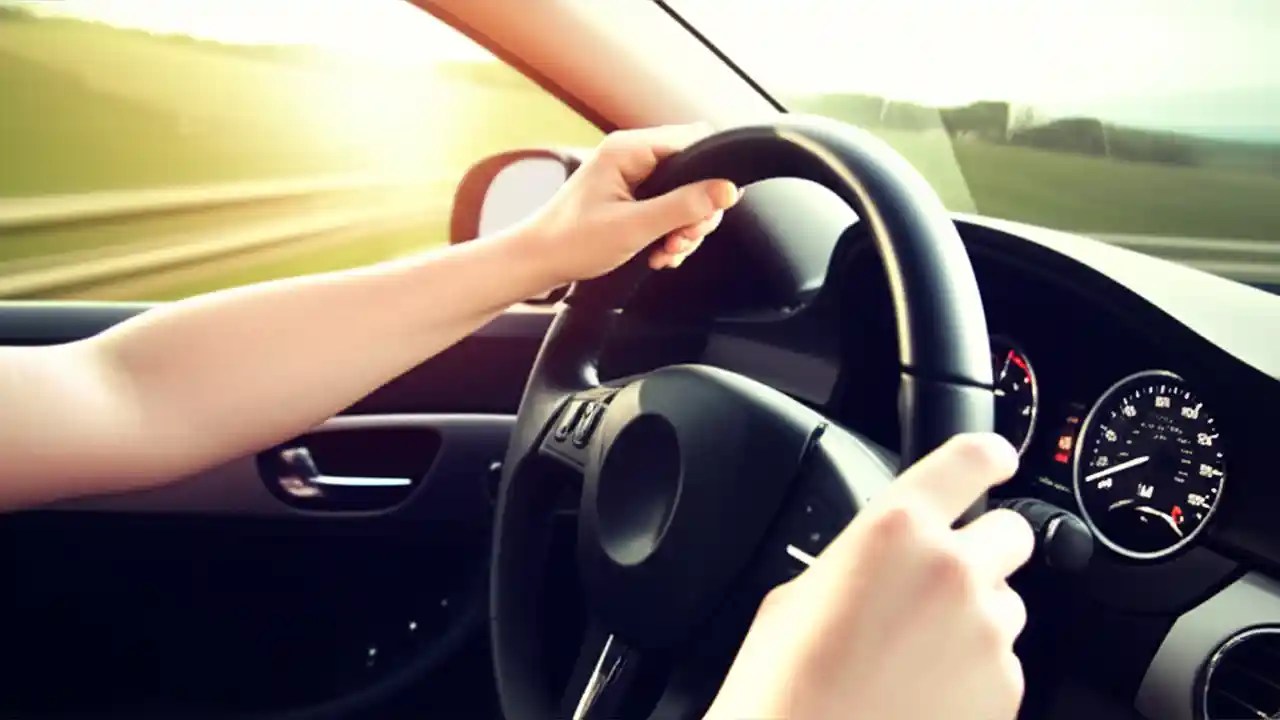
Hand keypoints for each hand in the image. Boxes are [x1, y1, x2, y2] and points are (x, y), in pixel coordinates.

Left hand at [519, 123, 740, 284]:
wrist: (538, 261)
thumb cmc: (571, 241)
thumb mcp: (633, 227)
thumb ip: (682, 207)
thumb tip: (726, 190)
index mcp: (630, 149)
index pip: (694, 142)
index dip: (711, 176)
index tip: (708, 211)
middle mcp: (633, 156)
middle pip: (694, 172)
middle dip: (697, 212)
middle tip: (682, 240)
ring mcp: (632, 176)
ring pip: (684, 195)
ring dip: (684, 229)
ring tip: (667, 252)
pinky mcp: (631, 197)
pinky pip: (668, 209)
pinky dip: (670, 234)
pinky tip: (659, 254)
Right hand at [708, 433, 1033, 719]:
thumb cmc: (786, 684)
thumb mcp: (800, 592)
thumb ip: (861, 558)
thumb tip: (885, 561)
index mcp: (895, 531)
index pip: (969, 458)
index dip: (988, 454)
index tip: (995, 458)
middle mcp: (953, 572)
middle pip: (1010, 532)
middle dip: (983, 550)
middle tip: (940, 582)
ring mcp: (987, 633)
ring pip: (1006, 604)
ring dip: (976, 618)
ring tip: (916, 656)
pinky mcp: (1006, 688)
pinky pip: (1004, 662)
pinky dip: (974, 672)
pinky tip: (923, 691)